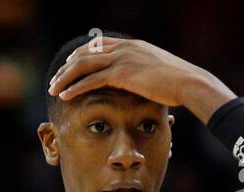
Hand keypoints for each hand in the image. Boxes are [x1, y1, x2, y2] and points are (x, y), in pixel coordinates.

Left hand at [47, 37, 230, 118]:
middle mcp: (124, 48)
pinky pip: (91, 80)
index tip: (70, 66)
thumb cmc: (181, 84)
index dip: (82, 55)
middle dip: (68, 66)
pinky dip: (75, 87)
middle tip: (56, 79)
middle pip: (86, 53)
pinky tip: (65, 95)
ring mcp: (122, 58)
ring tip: (53, 88)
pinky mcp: (122, 74)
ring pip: (83, 65)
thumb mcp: (161, 73)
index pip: (99, 45)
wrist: (189, 83)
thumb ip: (147, 74)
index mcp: (133, 46)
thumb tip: (146, 85)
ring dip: (65, 77)